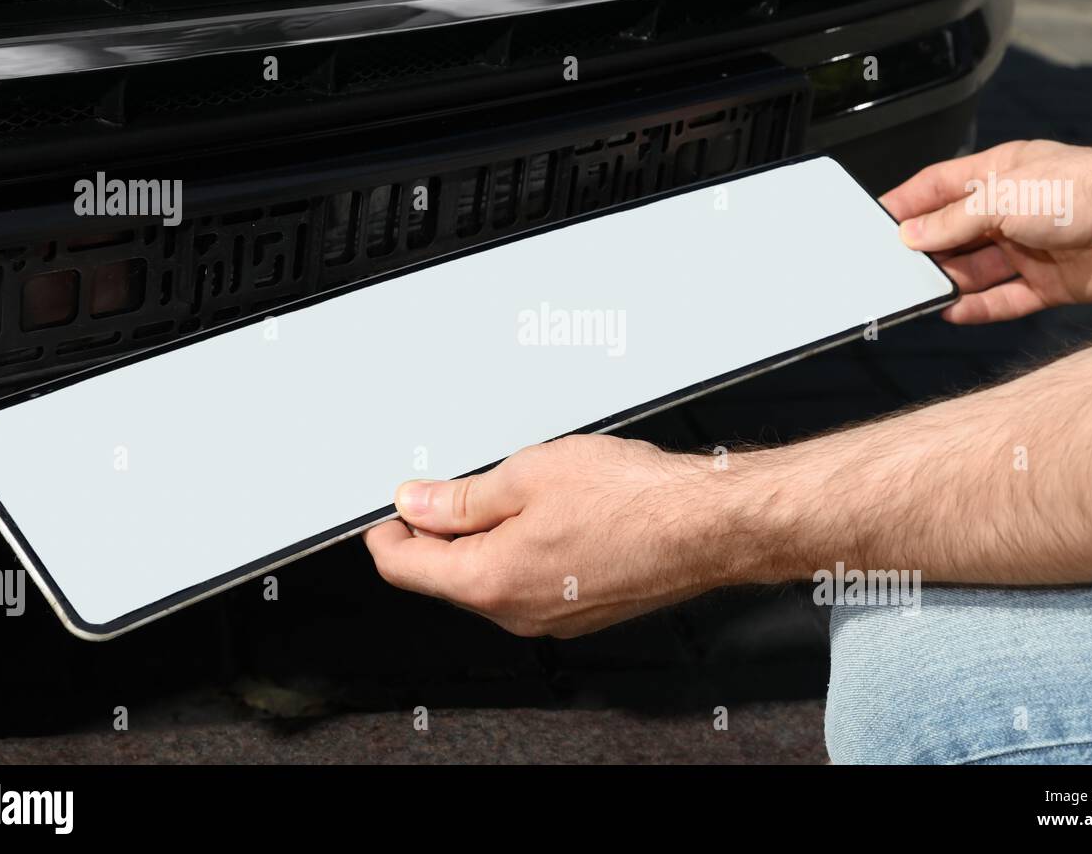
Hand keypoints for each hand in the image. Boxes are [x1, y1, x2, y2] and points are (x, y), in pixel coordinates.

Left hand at [362, 436, 734, 637]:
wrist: (703, 526)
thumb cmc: (631, 500)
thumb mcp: (527, 474)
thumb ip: (461, 497)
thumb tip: (419, 503)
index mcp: (489, 580)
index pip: (405, 568)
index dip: (387, 533)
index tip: (389, 511)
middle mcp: (517, 612)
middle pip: (448, 576)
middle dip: (440, 532)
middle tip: (450, 488)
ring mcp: (553, 618)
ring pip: (492, 579)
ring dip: (487, 540)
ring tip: (515, 491)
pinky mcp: (583, 611)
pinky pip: (531, 583)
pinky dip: (524, 552)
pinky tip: (551, 515)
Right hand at [884, 138, 1091, 323]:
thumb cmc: (1081, 190)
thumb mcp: (999, 197)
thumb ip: (951, 220)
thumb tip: (912, 234)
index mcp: (999, 175)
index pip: (939, 187)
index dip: (906, 203)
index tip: (875, 220)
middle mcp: (1013, 211)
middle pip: (954, 233)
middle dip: (925, 249)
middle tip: (892, 266)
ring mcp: (1030, 249)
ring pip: (977, 271)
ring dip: (950, 282)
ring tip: (919, 292)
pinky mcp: (1049, 284)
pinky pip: (1004, 300)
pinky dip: (979, 308)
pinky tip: (953, 312)